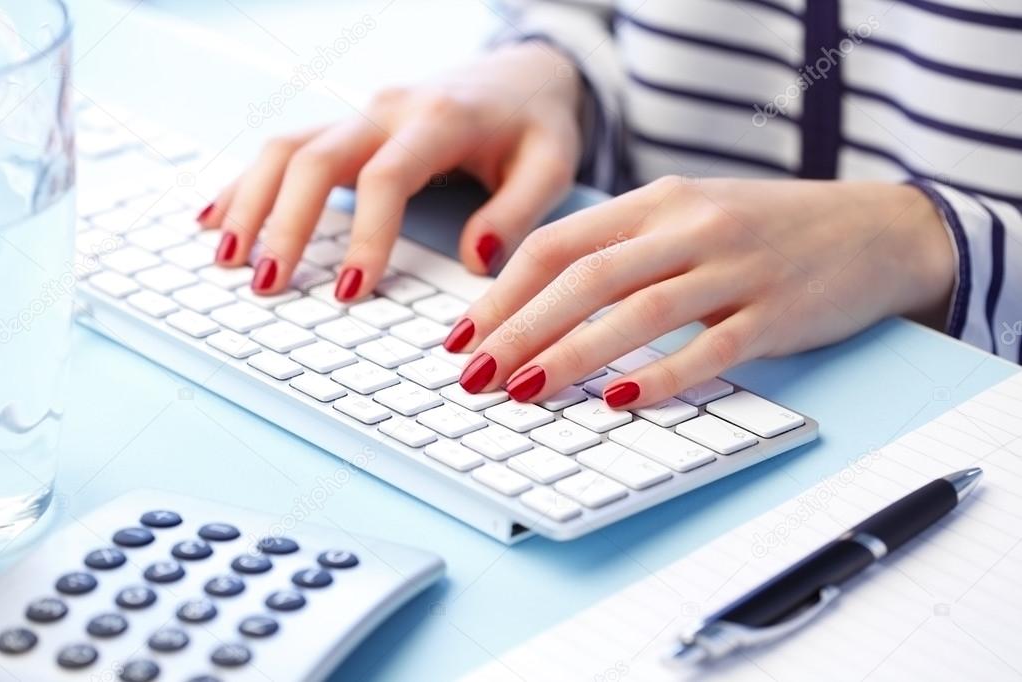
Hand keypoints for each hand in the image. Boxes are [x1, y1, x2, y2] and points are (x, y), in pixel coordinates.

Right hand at [198, 41, 581, 298]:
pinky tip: (218, 217)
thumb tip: (474, 262)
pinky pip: (288, 147)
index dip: (366, 235)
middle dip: (285, 222)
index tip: (349, 292)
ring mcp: (364, 114)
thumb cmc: (537, 124)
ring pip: (288, 148)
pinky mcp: (352, 126)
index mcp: (441, 119)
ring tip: (227, 257)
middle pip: (316, 157)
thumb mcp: (550, 165)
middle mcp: (390, 110)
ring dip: (251, 201)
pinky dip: (250, 183)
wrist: (526, 74)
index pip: (388, 176)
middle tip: (267, 282)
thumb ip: (516, 213)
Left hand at [447, 177, 954, 408]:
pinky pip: (710, 347)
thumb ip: (622, 250)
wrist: (875, 229)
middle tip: (475, 374)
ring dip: (572, 354)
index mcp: (657, 201)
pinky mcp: (777, 312)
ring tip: (524, 391)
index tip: (462, 337)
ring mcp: (735, 267)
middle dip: (519, 329)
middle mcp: (689, 226)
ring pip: (638, 311)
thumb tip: (539, 304)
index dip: (502, 294)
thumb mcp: (688, 217)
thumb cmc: (763, 231)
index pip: (558, 245)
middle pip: (585, 278)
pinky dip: (661, 376)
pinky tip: (619, 401)